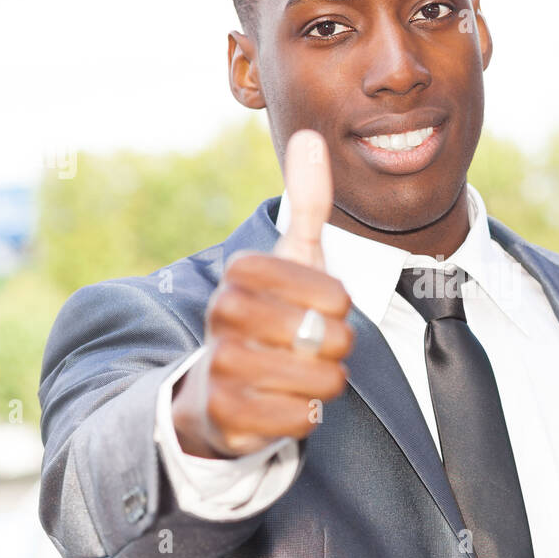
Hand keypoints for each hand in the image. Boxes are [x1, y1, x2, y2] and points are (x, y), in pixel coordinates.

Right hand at [172, 129, 355, 457]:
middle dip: (335, 348)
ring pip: (318, 381)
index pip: (334, 293)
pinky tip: (281, 404)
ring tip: (298, 375)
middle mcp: (224, 314)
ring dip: (323, 384)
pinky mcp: (224, 415)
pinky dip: (304, 417)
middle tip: (310, 346)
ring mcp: (221, 365)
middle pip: (330, 336)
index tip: (315, 309)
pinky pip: (298, 420)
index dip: (339, 308)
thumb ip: (307, 204)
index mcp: (243, 273)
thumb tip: (311, 137)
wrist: (219, 390)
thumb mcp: (291, 260)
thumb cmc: (269, 317)